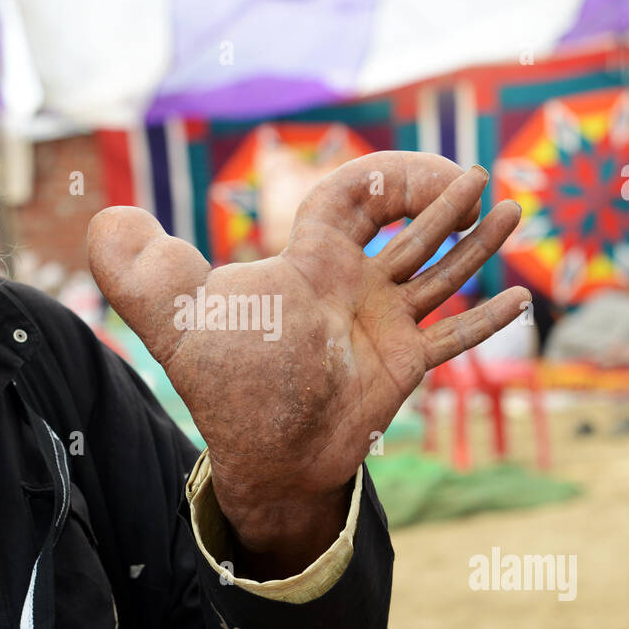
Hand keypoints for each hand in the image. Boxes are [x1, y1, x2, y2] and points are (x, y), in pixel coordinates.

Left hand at [88, 152, 528, 576]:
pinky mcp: (403, 366)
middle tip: (480, 180)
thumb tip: (106, 220)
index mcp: (313, 260)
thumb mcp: (177, 318)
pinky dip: (487, 321)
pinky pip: (454, 337)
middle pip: (407, 228)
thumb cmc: (225, 382)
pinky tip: (521, 302)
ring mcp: (382, 326)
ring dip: (476, 244)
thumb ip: (141, 269)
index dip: (384, 176)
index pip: (353, 197)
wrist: (262, 453)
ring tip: (516, 210)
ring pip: (439, 272)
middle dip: (441, 200)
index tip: (420, 175)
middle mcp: (353, 286)